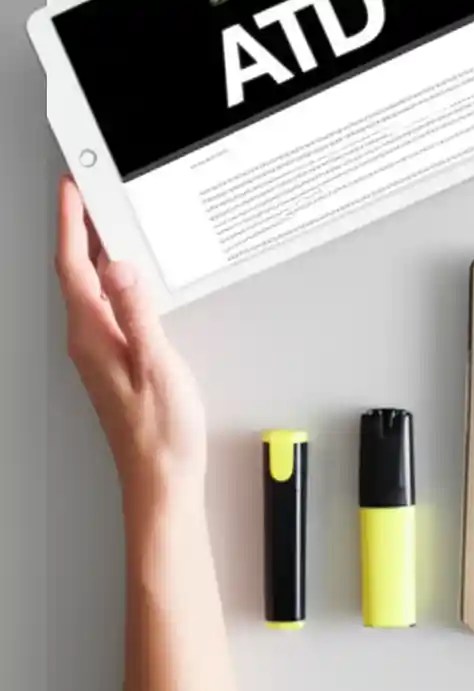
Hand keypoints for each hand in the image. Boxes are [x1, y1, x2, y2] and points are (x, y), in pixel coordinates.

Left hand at [55, 177, 206, 517]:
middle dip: (83, 230)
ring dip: (99, 256)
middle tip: (92, 195)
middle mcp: (88, 342)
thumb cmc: (160, 432)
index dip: (71, 224)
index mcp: (91, 336)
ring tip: (111, 225)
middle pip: (78, 273)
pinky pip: (108, 309)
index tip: (72, 189)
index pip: (73, 266)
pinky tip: (132, 280)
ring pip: (92, 290)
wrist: (162, 478)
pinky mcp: (115, 362)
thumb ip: (138, 312)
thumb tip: (122, 268)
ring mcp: (100, 353)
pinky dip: (115, 283)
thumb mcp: (157, 363)